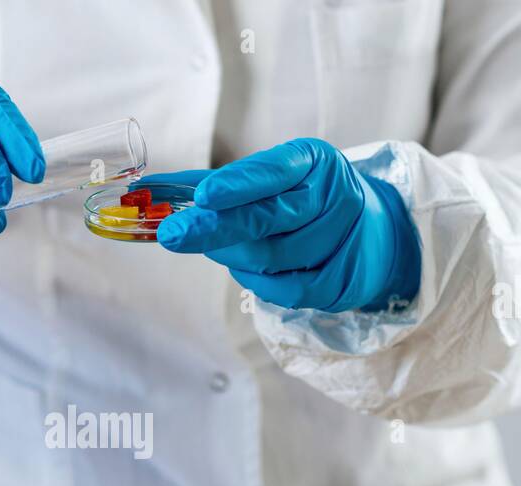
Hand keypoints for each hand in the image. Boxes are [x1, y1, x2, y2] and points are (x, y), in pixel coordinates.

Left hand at [153, 139, 419, 313]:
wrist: (370, 234)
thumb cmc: (303, 200)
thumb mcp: (271, 179)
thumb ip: (214, 184)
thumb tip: (150, 190)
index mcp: (314, 162)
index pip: (273, 171)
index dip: (237, 185)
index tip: (203, 196)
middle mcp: (333, 197)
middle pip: (267, 218)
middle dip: (214, 228)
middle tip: (172, 235)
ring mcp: (340, 241)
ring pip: (269, 257)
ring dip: (230, 255)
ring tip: (214, 247)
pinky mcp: (339, 282)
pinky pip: (282, 289)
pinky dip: (253, 280)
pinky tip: (243, 267)